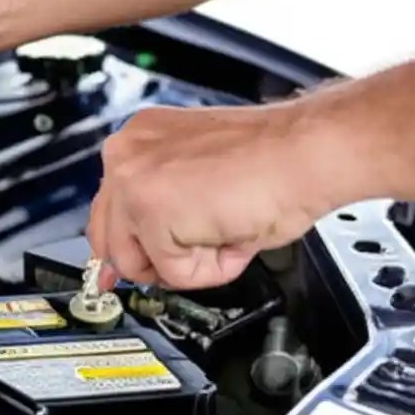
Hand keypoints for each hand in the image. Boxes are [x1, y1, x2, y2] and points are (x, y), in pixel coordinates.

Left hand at [86, 102, 343, 289]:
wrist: (307, 151)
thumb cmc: (273, 162)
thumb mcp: (196, 183)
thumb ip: (156, 215)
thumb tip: (128, 261)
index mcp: (137, 142)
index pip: (107, 209)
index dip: (127, 245)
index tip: (138, 261)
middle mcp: (125, 154)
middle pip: (108, 240)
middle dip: (154, 259)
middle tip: (197, 249)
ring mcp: (132, 181)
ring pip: (136, 262)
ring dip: (185, 263)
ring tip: (223, 232)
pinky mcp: (150, 209)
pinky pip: (172, 272)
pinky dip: (209, 269)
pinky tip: (232, 234)